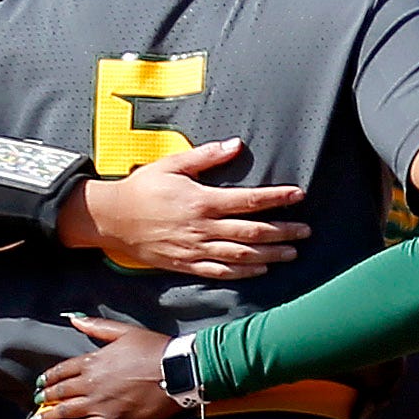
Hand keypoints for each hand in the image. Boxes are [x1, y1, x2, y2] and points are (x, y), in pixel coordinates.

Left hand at [36, 315, 187, 418]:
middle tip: (37, 400)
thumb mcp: (124, 331)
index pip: (62, 370)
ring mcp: (101, 404)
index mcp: (94, 361)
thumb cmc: (155, 349)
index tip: (41, 382)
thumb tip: (73, 319)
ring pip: (66, 411)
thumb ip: (95, 327)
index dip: (49, 377)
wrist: (178, 371)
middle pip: (60, 392)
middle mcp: (92, 383)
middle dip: (45, 396)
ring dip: (48, 414)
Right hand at [81, 139, 307, 279]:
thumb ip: (206, 156)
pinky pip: (220, 273)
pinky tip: (261, 269)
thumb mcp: (171, 164)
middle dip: (283, 232)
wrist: (112, 219)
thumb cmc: (142, 187)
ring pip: (241, 256)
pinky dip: (244, 273)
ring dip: (270, 255)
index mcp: (202, 201)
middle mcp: (202, 228)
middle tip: (306, 231)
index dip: (277, 198)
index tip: (298, 195)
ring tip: (292, 252)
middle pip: (252, 232)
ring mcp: (195, 250)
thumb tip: (235, 145)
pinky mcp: (186, 265)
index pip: (249, 200)